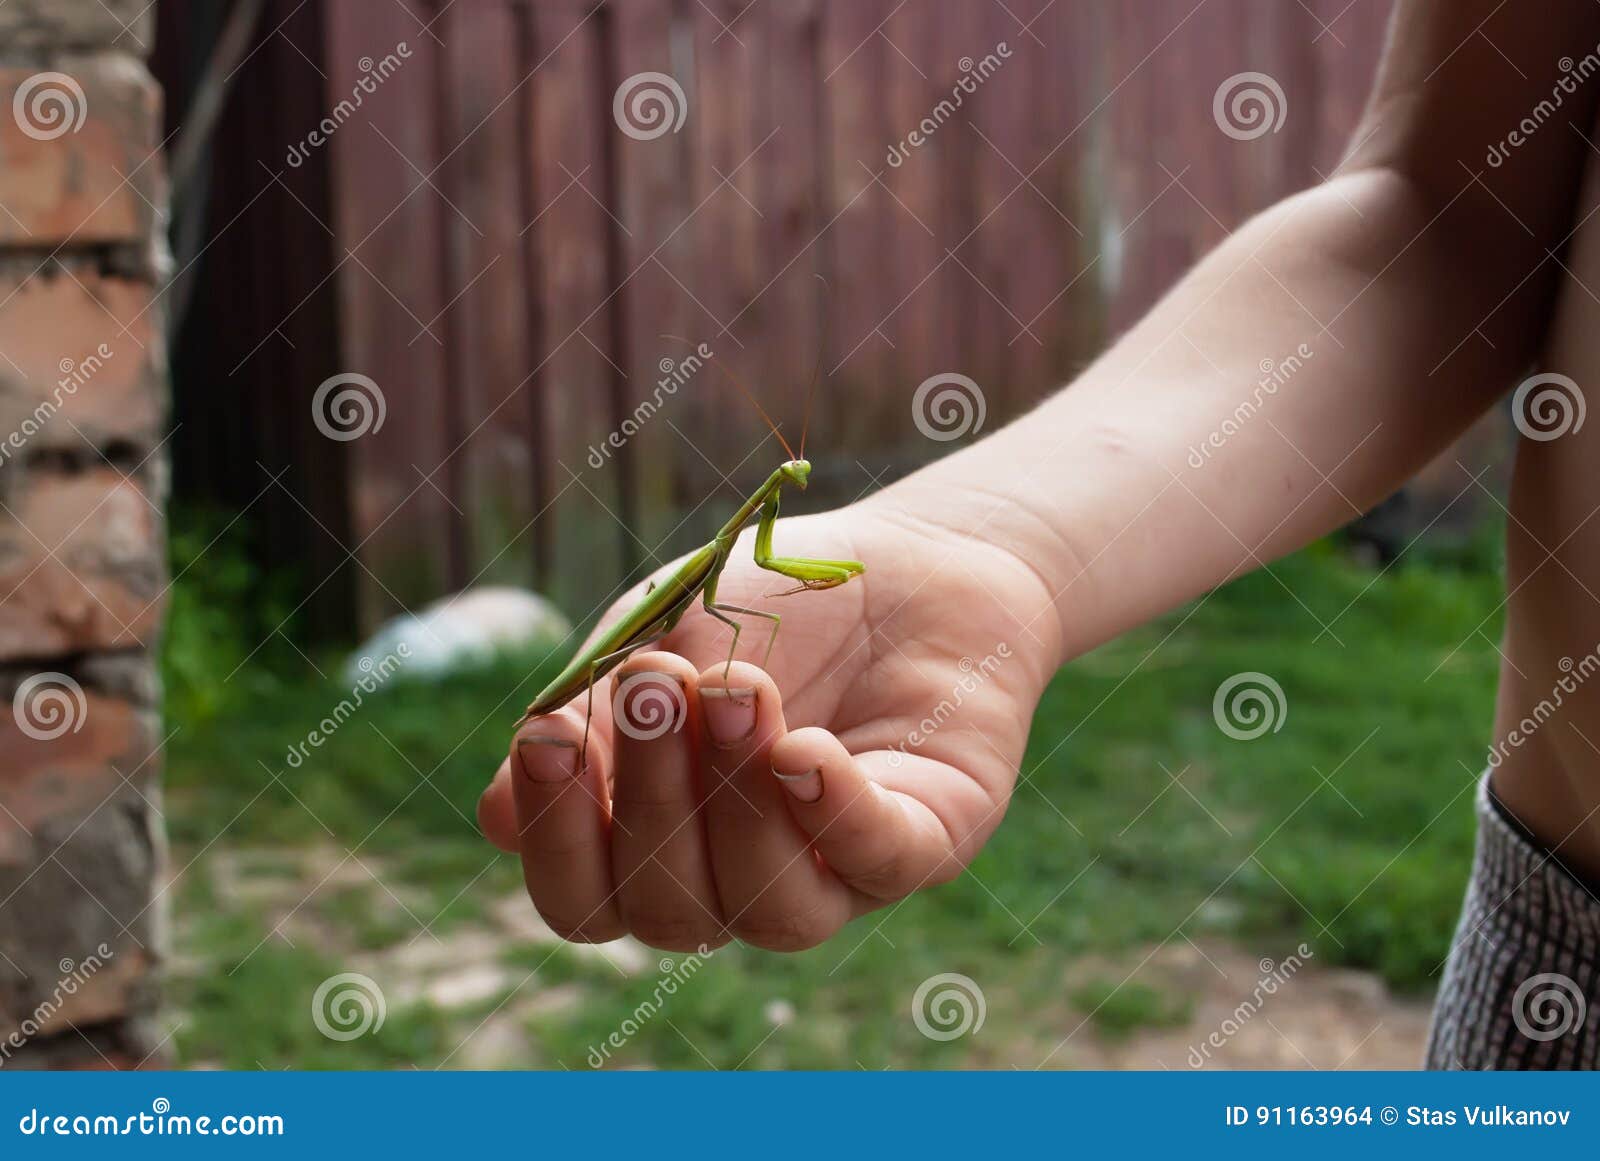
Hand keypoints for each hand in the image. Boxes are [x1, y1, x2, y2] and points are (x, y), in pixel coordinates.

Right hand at [477, 490, 1062, 950]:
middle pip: (670, 910)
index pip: (587, 900)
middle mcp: (742, 881)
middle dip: (651, 796)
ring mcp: (837, 871)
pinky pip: (880, 862)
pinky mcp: (928, 838)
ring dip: (738, 801)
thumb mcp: (657, 645)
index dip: (556, 839)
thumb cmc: (765, 609)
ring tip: (739, 686)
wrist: (901, 557)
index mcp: (663, 847)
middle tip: (654, 680)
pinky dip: (833, 812)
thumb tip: (495, 820)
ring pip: (771, 912)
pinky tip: (803, 747)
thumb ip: (589, 724)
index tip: (546, 735)